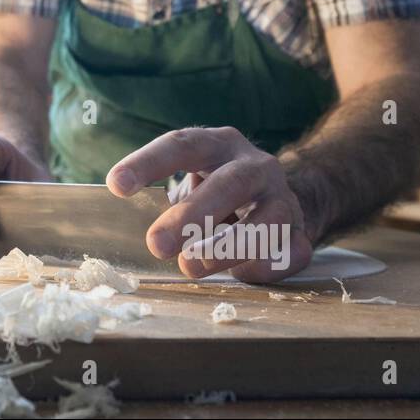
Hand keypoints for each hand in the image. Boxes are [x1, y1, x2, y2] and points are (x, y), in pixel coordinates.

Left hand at [106, 126, 320, 282]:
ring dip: (226, 247)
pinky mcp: (302, 232)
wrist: (279, 200)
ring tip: (190, 267)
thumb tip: (127, 239)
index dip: (149, 162)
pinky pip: (289, 251)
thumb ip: (167, 205)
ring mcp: (284, 197)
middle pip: (228, 184)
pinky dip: (262, 266)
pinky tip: (241, 275)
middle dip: (191, 216)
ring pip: (266, 220)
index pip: (183, 144)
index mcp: (218, 144)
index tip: (116, 185)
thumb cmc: (217, 194)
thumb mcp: (191, 185)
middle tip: (156, 244)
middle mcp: (255, 165)